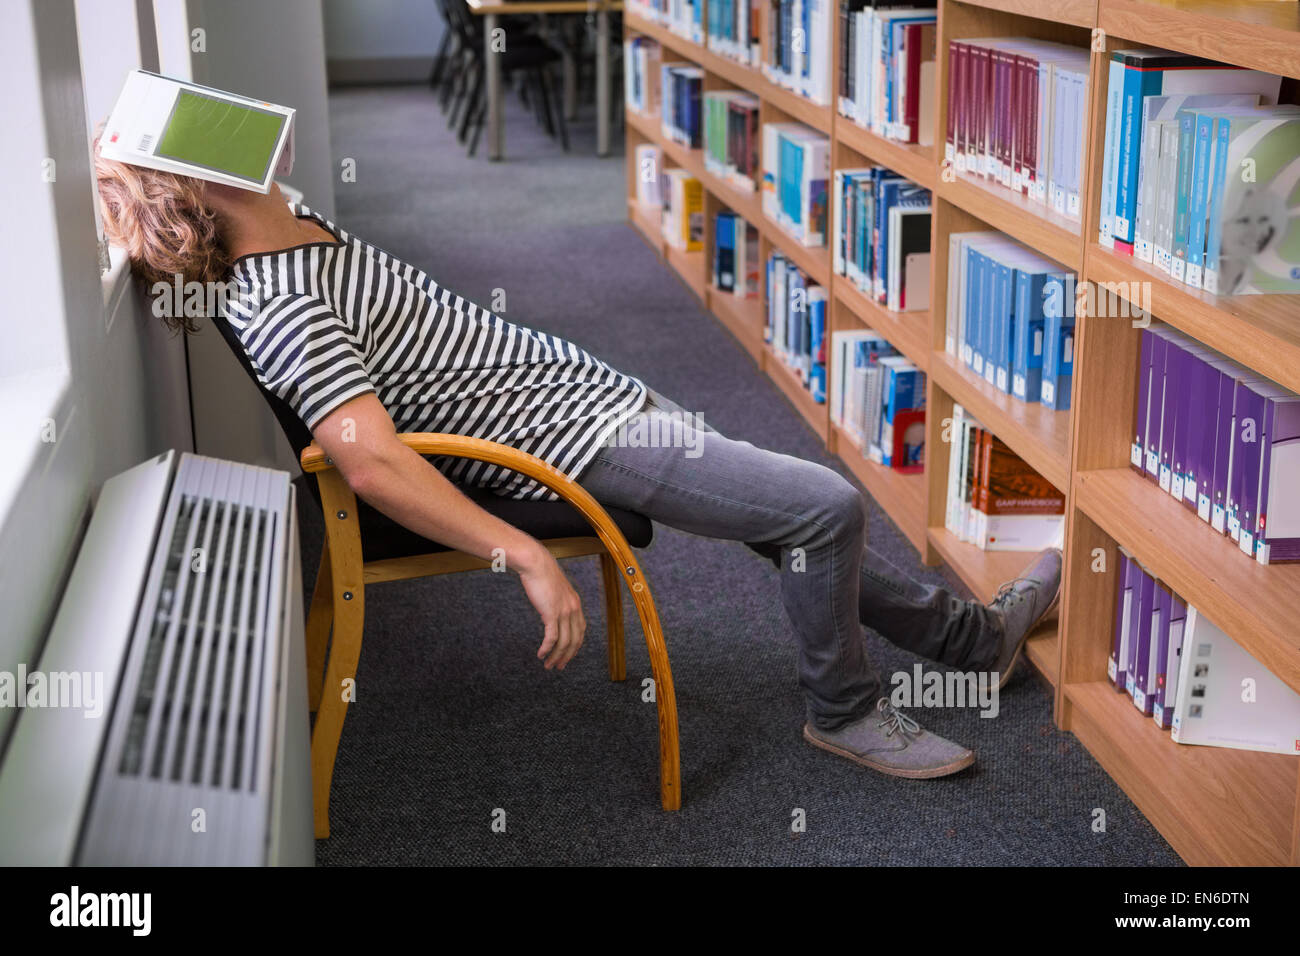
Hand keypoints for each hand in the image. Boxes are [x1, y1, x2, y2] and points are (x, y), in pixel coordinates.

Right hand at [517, 547, 585, 669]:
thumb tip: (550, 610)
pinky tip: (541, 654)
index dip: (575, 645)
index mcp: (575, 603)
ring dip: (556, 656)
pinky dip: (546, 649)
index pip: (580, 630)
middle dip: (568, 656)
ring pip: (564, 642)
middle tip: (559, 666)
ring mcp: (564, 612)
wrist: (535, 563)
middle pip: (575, 640)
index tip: (567, 654)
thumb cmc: (541, 574)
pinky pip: (552, 638)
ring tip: (548, 665)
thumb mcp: (554, 589)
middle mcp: (573, 609)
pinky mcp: (552, 613)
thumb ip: (556, 601)